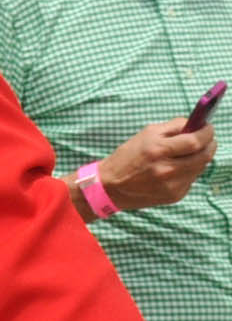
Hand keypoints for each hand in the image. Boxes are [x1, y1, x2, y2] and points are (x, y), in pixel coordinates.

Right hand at [100, 118, 219, 210]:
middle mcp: (167, 170)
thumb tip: (196, 124)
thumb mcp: (146, 134)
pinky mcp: (175, 196)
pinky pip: (191, 179)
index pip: (195, 141)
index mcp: (157, 150)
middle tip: (207, 139)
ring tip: (188, 153)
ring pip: (200, 168)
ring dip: (199, 158)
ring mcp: (172, 185)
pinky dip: (189, 171)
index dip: (207, 133)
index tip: (208, 128)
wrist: (110, 186)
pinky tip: (175, 169)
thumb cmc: (127, 157)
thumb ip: (173, 127)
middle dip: (209, 145)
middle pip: (204, 156)